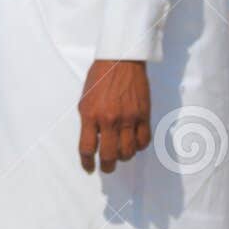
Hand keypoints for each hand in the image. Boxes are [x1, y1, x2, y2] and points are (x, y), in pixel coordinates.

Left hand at [78, 59, 150, 174]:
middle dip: (107, 167)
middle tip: (107, 168)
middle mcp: (109, 119)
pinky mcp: (143, 115)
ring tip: (121, 154)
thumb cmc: (100, 78)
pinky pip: (144, 141)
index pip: (87, 148)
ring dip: (124, 157)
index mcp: (90, 115)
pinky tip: (134, 143)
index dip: (87, 163)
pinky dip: (139, 146)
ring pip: (128, 151)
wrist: (121, 60)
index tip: (89, 168)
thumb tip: (93, 142)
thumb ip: (88, 122)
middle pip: (109, 155)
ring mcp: (128, 118)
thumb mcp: (85, 100)